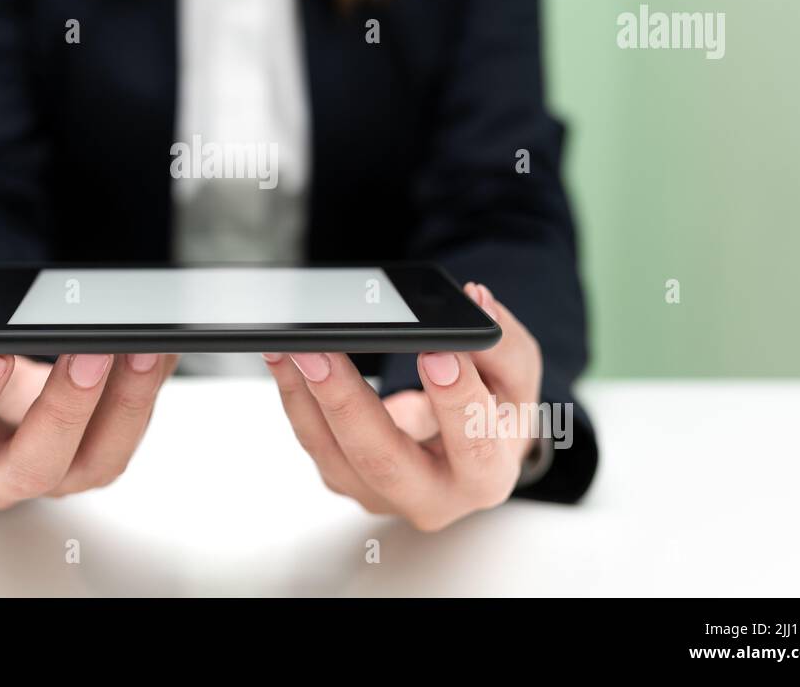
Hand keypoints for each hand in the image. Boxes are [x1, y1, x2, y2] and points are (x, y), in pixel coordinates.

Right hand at [0, 283, 177, 508]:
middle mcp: (0, 476)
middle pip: (35, 464)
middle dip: (66, 407)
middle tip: (90, 353)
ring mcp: (55, 475)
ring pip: (96, 462)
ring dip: (126, 406)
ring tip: (143, 350)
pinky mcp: (95, 460)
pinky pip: (128, 437)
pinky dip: (148, 393)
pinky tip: (160, 350)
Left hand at [263, 282, 541, 531]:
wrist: (466, 450)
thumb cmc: (493, 412)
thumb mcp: (517, 379)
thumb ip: (503, 342)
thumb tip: (475, 300)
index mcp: (486, 477)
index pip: (474, 446)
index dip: (455, 400)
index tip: (435, 351)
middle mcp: (431, 498)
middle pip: (384, 460)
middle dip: (346, 402)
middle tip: (320, 353)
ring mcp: (381, 494)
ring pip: (334, 454)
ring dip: (305, 397)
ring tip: (288, 347)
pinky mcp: (347, 478)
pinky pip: (315, 442)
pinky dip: (296, 397)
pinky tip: (283, 358)